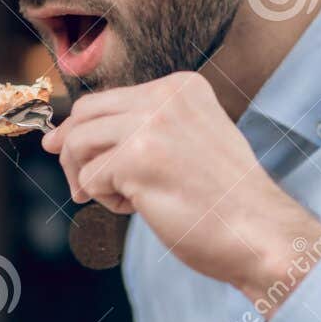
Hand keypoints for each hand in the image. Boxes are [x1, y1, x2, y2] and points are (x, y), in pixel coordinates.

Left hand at [41, 72, 320, 314]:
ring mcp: (151, 125)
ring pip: (79, 142)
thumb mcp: (188, 142)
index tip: (74, 157)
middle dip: (71, 150)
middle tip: (80, 187)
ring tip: (122, 199)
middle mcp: (165, 97)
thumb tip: (59, 135)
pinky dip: (105, 199)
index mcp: (182, 87)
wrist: (260, 234)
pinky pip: (89, 176)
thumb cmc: (223, 200)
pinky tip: (138, 207)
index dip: (84, 131)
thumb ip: (141, 129)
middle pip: (86, 113)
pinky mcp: (137, 159)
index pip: (109, 99)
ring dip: (89, 177)